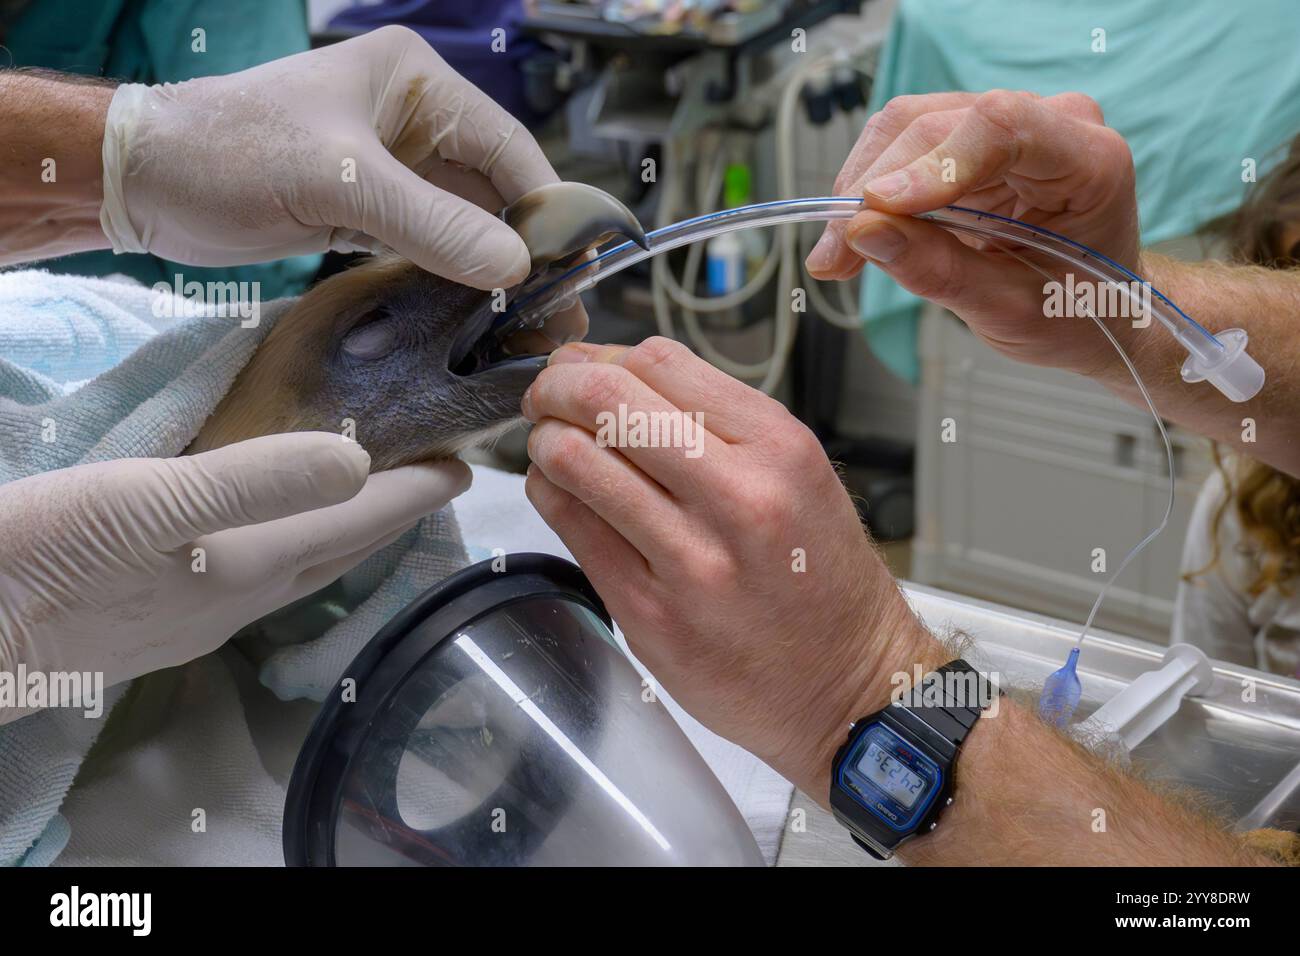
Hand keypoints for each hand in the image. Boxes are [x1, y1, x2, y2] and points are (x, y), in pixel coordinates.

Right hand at [0, 433, 468, 719]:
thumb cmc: (43, 560)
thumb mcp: (146, 503)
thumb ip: (254, 482)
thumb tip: (358, 462)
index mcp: (247, 566)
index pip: (355, 525)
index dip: (412, 494)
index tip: (463, 467)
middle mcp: (235, 599)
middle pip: (338, 553)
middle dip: (389, 516)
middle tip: (429, 479)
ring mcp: (195, 618)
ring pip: (296, 570)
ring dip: (339, 534)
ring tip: (363, 500)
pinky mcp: (154, 621)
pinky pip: (251, 578)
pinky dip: (283, 546)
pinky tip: (261, 536)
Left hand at [99, 26, 554, 290]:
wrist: (143, 181)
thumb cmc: (229, 153)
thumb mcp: (337, 182)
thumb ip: (431, 223)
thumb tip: (514, 266)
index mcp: (418, 86)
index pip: (510, 150)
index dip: (549, 212)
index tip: (576, 272)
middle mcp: (415, 123)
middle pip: (497, 192)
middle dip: (529, 251)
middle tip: (559, 313)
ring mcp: (394, 170)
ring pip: (467, 225)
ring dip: (495, 273)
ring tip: (528, 327)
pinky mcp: (369, 212)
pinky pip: (431, 247)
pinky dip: (454, 280)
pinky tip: (477, 318)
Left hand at [522, 338, 940, 795]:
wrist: (847, 685)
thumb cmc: (821, 579)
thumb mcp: (798, 475)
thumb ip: (715, 422)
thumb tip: (615, 376)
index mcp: (779, 449)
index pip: (660, 362)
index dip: (605, 356)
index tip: (587, 367)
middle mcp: (739, 498)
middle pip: (608, 399)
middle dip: (557, 385)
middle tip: (547, 395)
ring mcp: (690, 561)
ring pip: (576, 460)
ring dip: (545, 441)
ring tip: (549, 445)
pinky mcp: (649, 614)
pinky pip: (571, 527)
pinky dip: (551, 496)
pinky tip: (562, 495)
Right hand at [806, 90, 1140, 380]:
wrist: (1096, 307)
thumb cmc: (1074, 310)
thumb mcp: (1009, 310)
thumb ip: (939, 270)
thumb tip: (863, 232)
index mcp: (1089, 160)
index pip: (1002, 125)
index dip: (930, 164)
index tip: (874, 211)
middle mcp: (1051, 122)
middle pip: (938, 123)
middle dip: (873, 187)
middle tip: (835, 254)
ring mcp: (1008, 124)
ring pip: (907, 126)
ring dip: (859, 186)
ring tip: (836, 253)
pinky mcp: (970, 139)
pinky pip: (902, 146)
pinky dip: (867, 189)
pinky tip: (853, 235)